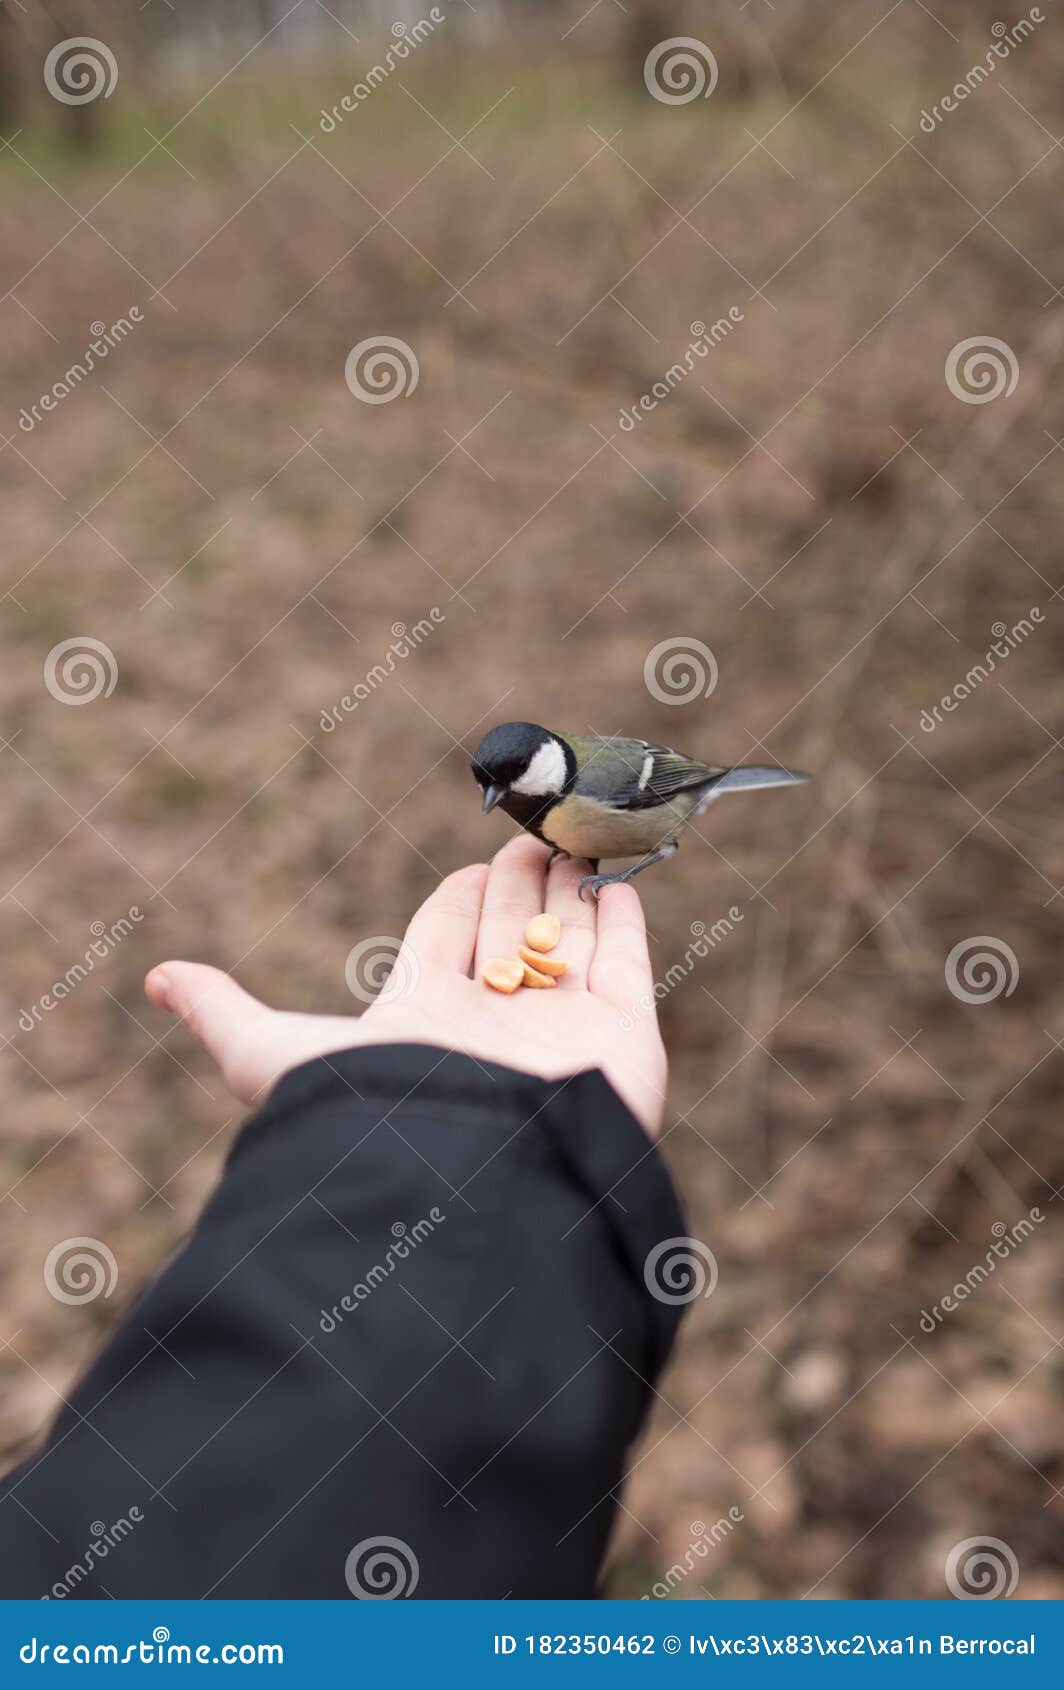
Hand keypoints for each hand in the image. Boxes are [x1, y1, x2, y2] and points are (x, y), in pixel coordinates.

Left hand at [144, 836, 667, 1135]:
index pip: (445, 936)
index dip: (458, 898)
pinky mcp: (620, 1037)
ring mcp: (560, 1027)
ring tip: (575, 836)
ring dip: (571, 887)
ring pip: (567, 940)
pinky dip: (624, 922)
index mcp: (424, 1014)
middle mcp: (494, 1019)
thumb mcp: (274, 1057)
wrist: (472, 1174)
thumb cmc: (373, 1115)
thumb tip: (152, 976)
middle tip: (531, 832)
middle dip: (517, 881)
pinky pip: (625, 965)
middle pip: (508, 928)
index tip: (472, 868)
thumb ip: (224, 1015)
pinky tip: (618, 884)